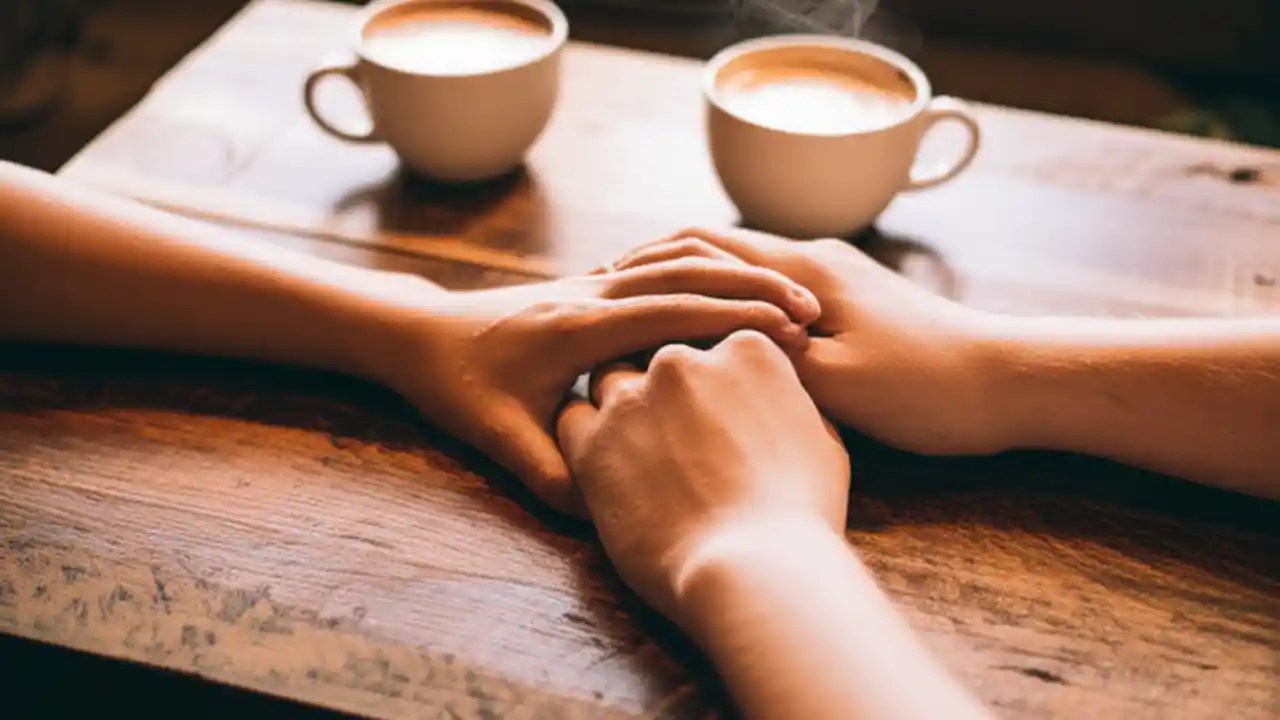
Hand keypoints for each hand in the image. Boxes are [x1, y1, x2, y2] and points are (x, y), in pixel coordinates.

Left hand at [366, 258, 820, 513]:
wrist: (418, 336)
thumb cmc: (456, 386)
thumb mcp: (499, 440)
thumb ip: (554, 476)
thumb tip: (613, 512)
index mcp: (578, 327)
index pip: (672, 309)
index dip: (736, 315)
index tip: (793, 329)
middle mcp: (589, 294)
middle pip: (687, 273)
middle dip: (754, 286)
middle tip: (813, 310)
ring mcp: (588, 284)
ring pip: (676, 260)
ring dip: (735, 273)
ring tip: (790, 296)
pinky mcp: (588, 287)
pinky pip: (657, 265)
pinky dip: (705, 269)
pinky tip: (735, 292)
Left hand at [555, 330, 849, 619]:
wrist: (755, 566)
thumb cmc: (800, 512)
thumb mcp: (822, 440)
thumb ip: (789, 402)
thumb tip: (779, 398)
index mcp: (745, 348)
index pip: (719, 344)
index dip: (718, 379)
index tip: (721, 412)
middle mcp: (682, 358)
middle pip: (663, 355)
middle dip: (670, 386)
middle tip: (680, 430)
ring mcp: (632, 397)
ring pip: (612, 377)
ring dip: (624, 405)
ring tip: (643, 449)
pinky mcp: (591, 441)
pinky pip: (573, 419)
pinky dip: (586, 435)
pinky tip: (608, 463)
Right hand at [610, 228, 1007, 455]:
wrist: (1008, 383)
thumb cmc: (924, 387)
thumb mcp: (833, 381)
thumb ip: (761, 356)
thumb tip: (696, 345)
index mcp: (802, 270)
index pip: (705, 247)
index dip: (648, 266)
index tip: (601, 290)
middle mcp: (815, 260)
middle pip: (721, 251)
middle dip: (665, 272)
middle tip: (611, 301)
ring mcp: (835, 279)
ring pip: (747, 274)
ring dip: (700, 291)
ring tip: (652, 322)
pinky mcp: (851, 303)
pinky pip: (774, 295)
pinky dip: (735, 310)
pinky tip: (719, 344)